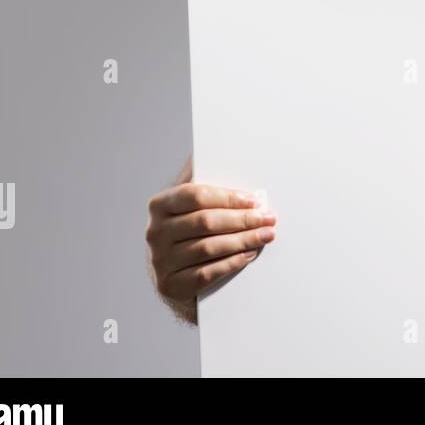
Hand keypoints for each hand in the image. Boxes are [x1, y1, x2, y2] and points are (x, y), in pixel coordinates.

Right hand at [145, 154, 276, 323]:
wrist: (173, 269)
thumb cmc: (190, 227)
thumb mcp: (190, 200)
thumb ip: (202, 175)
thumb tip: (217, 140)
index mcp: (160, 204)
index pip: (196, 195)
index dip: (229, 197)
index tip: (255, 200)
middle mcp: (155, 232)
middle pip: (206, 222)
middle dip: (243, 219)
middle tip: (269, 218)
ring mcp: (160, 260)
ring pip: (208, 248)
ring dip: (243, 241)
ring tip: (266, 235)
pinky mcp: (170, 284)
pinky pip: (206, 273)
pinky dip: (231, 263)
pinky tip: (249, 254)